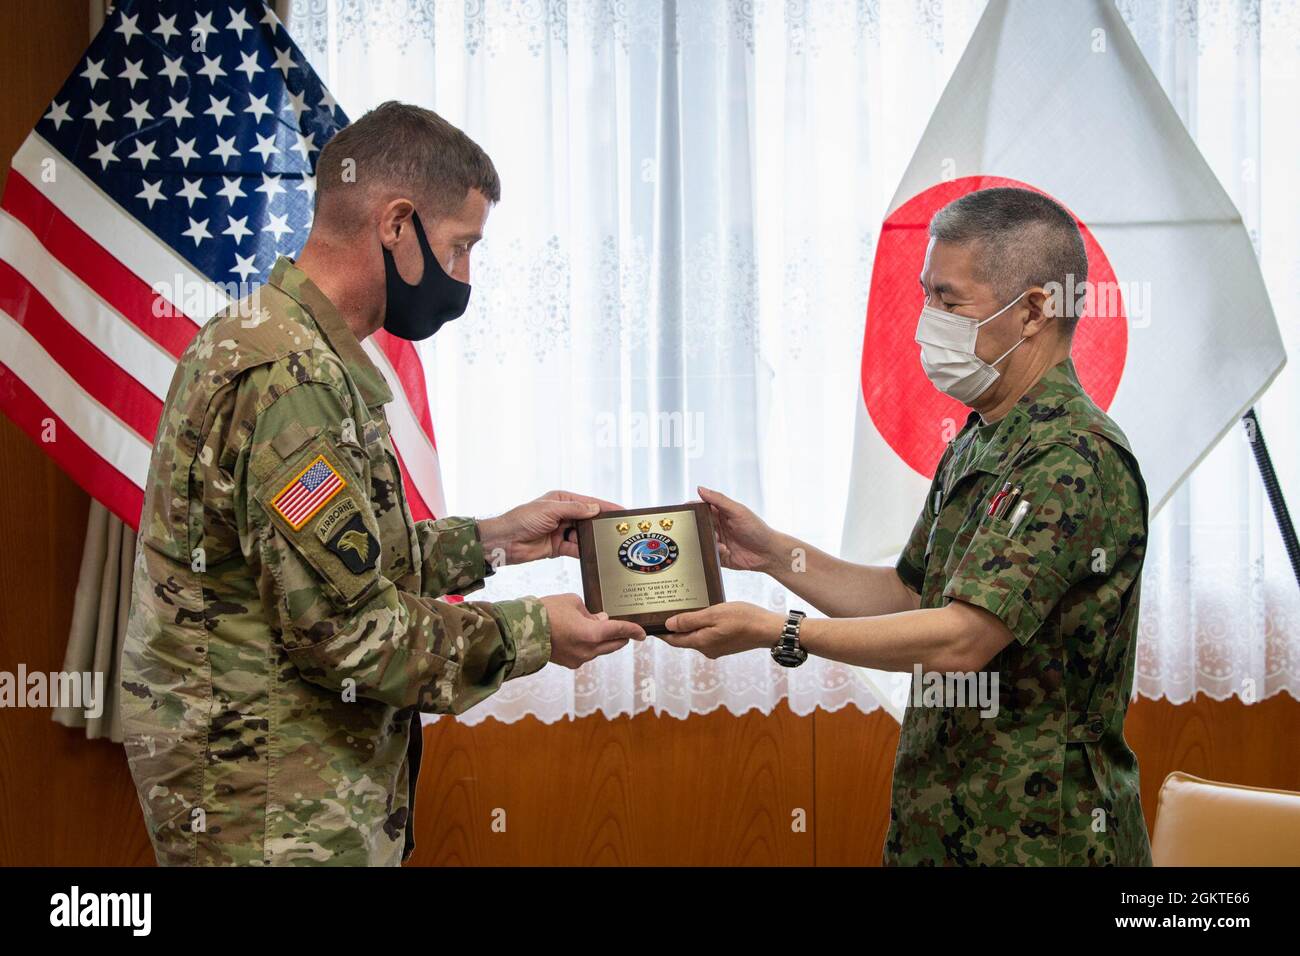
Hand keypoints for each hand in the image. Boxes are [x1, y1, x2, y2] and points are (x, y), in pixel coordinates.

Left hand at [478, 490, 620, 565]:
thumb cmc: (522, 520)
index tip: (621, 511)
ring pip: (583, 535)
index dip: (605, 507)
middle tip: (617, 530)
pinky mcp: (558, 547)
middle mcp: (563, 514)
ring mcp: (561, 531)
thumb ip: (574, 509)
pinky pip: (576, 548)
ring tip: (606, 543)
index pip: (588, 502)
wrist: (505, 542)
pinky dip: (583, 551)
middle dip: (600, 525)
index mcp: (561, 500)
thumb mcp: (550, 510)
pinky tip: (592, 553)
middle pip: (588, 519)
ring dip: (591, 540)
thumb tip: (594, 509)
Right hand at [541, 593, 644, 667]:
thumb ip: (591, 612)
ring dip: (602, 640)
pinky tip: (580, 634)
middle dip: (621, 637)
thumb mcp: (573, 602)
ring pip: (600, 650)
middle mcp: (589, 650)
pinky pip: (586, 654)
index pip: (620, 631)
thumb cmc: (546, 612)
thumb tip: (600, 620)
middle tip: (624, 629)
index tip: (643, 633)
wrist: (522, 630)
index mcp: (593, 634)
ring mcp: (579, 659)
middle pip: (614, 645)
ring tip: (593, 626)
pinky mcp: (569, 663)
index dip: (634, 630)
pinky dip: (589, 645)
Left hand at [660, 601, 783, 659]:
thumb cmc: (743, 618)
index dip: (661, 632)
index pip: (673, 640)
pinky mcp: (725, 645)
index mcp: (701, 643)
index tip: (650, 624)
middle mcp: (707, 650)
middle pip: (684, 639)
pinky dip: (702, 627)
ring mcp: (717, 649)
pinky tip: (704, 615)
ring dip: (689, 626)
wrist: (768, 629)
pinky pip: (707, 636)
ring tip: (683, 609)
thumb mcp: (714, 614)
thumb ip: (690, 620)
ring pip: (696, 637)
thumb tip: (668, 625)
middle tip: (664, 611)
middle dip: (673, 628)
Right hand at [697, 486, 778, 572]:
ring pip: (702, 541)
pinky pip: (709, 554)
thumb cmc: (757, 529)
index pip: (701, 508)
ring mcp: (717, 542)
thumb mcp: (738, 511)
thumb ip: (718, 500)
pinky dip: (715, 552)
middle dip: (698, 528)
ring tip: (719, 541)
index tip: (682, 510)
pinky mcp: (719, 556)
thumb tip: (700, 489)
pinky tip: (726, 550)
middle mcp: (717, 527)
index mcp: (720, 513)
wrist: (768, 553)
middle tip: (702, 529)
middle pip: (698, 525)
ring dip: (708, 540)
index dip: (691, 508)